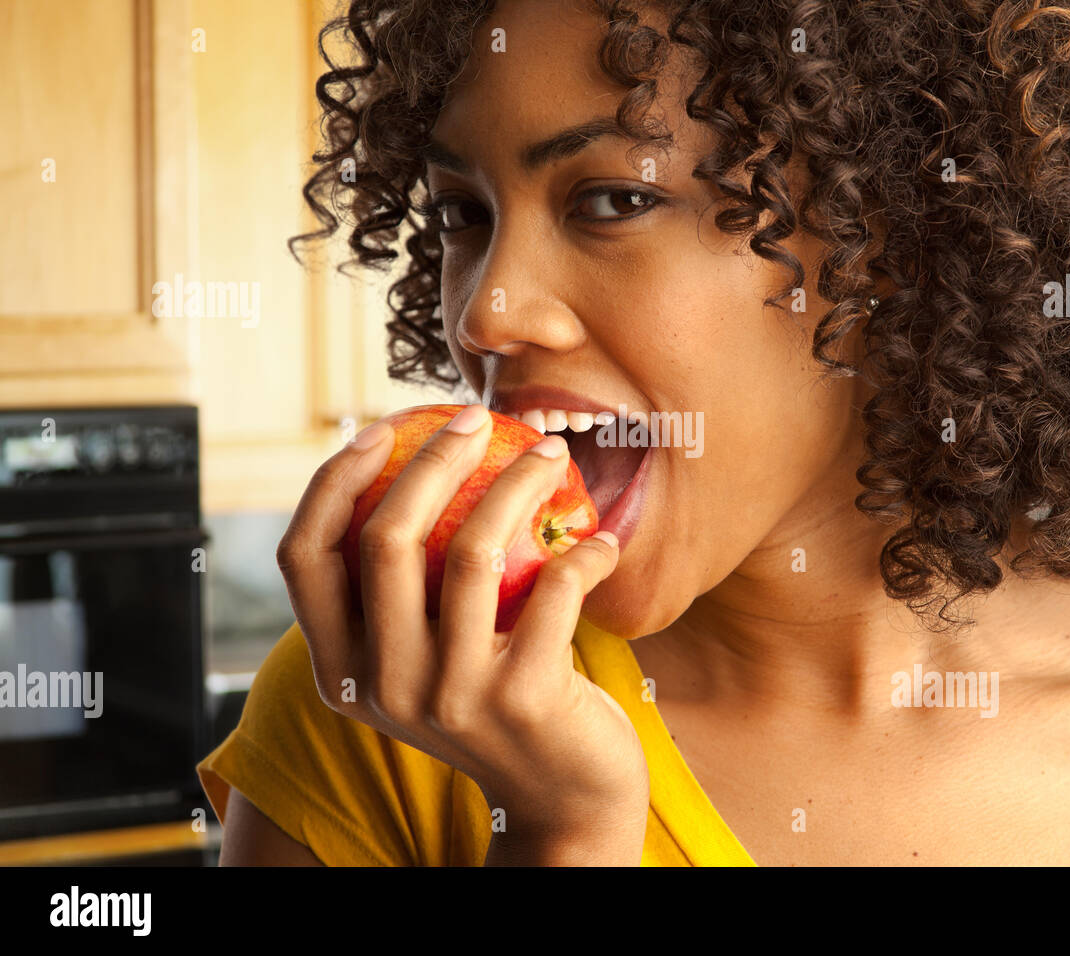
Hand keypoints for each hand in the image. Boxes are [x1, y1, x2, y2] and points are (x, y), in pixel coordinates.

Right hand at [276, 406, 648, 862]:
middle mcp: (382, 686)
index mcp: (341, 670)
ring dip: (517, 483)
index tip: (382, 428)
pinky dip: (583, 550)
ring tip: (550, 454)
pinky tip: (599, 541)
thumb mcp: (428, 660)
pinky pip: (553, 588)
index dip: (334, 481)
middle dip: (431, 458)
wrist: (563, 794)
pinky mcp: (522, 699)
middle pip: (384, 540)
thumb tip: (408, 466)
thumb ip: (402, 596)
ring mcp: (449, 698)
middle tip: (478, 418)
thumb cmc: (496, 701)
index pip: (304, 556)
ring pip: (469, 552)